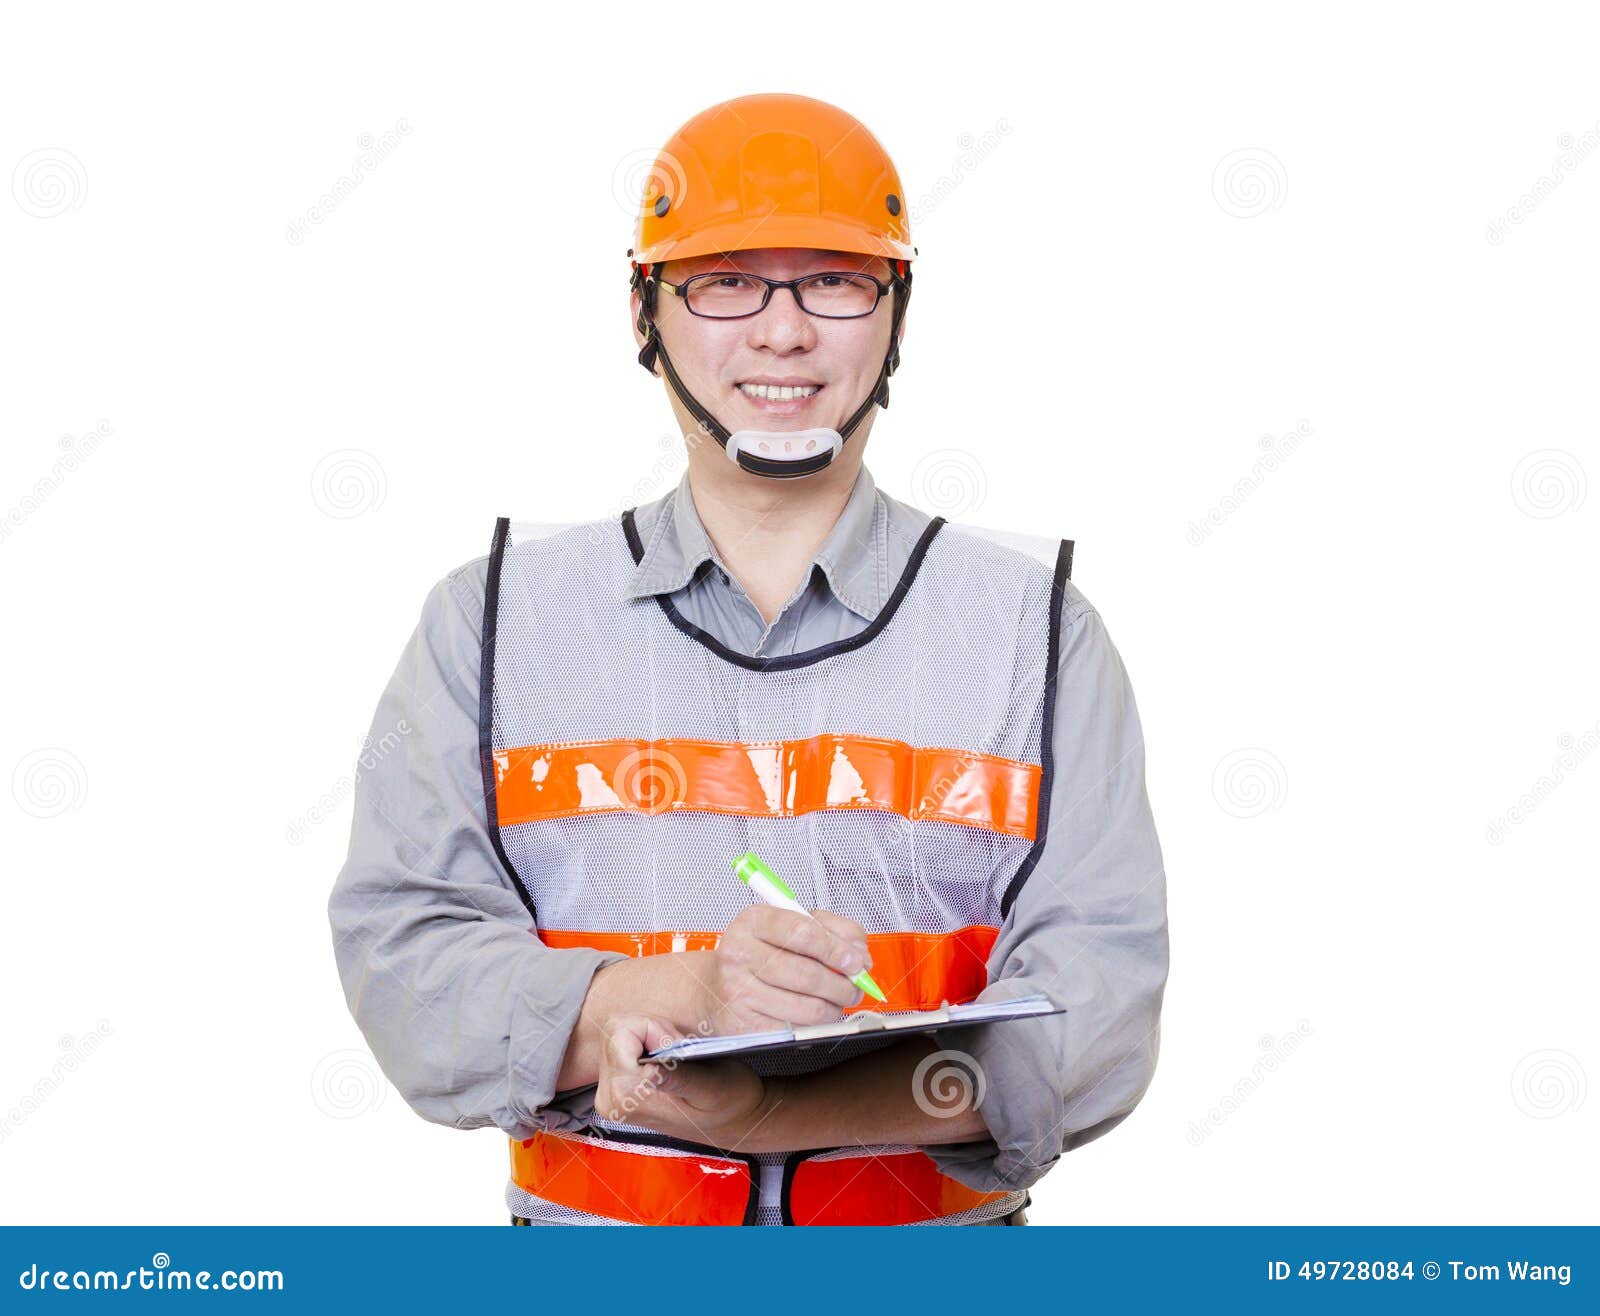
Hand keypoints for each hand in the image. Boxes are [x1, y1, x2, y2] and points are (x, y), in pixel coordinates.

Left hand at [595, 1014, 768, 1146]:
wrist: (732, 1122)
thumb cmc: (728, 1103)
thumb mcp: (710, 1088)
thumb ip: (678, 1079)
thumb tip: (651, 1070)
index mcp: (628, 1098)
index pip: (621, 1032)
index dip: (655, 1029)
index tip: (678, 1047)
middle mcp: (612, 1099)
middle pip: (616, 1031)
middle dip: (651, 1030)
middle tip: (679, 1049)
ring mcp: (611, 1095)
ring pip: (618, 1035)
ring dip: (650, 1035)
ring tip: (675, 1056)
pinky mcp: (616, 1090)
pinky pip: (621, 1046)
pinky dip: (646, 1043)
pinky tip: (666, 1061)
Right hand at [689, 905, 871, 1036]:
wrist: (714, 988)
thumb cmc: (759, 954)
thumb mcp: (791, 926)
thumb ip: (833, 929)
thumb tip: (860, 953)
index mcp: (753, 921)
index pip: (802, 931)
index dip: (836, 948)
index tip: (856, 960)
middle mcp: (740, 954)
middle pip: (807, 973)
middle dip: (842, 984)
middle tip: (855, 985)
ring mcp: (739, 991)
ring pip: (807, 1007)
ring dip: (834, 1007)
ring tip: (838, 1000)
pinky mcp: (744, 1025)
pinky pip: (796, 1029)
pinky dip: (816, 1024)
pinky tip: (816, 1013)